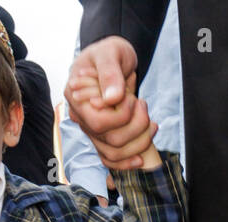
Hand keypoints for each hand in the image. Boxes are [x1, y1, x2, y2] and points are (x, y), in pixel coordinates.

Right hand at [66, 38, 155, 169]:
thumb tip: (112, 99)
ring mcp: (90, 129)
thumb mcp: (111, 53)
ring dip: (139, 142)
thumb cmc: (110, 53)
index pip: (99, 123)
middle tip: (143, 105)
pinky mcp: (102, 136)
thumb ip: (110, 73)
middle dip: (137, 126)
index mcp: (76, 96)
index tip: (133, 98)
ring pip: (113, 153)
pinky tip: (141, 158)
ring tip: (151, 122)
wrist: (114, 59)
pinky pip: (110, 159)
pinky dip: (126, 162)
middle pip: (110, 140)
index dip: (123, 116)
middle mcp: (80, 116)